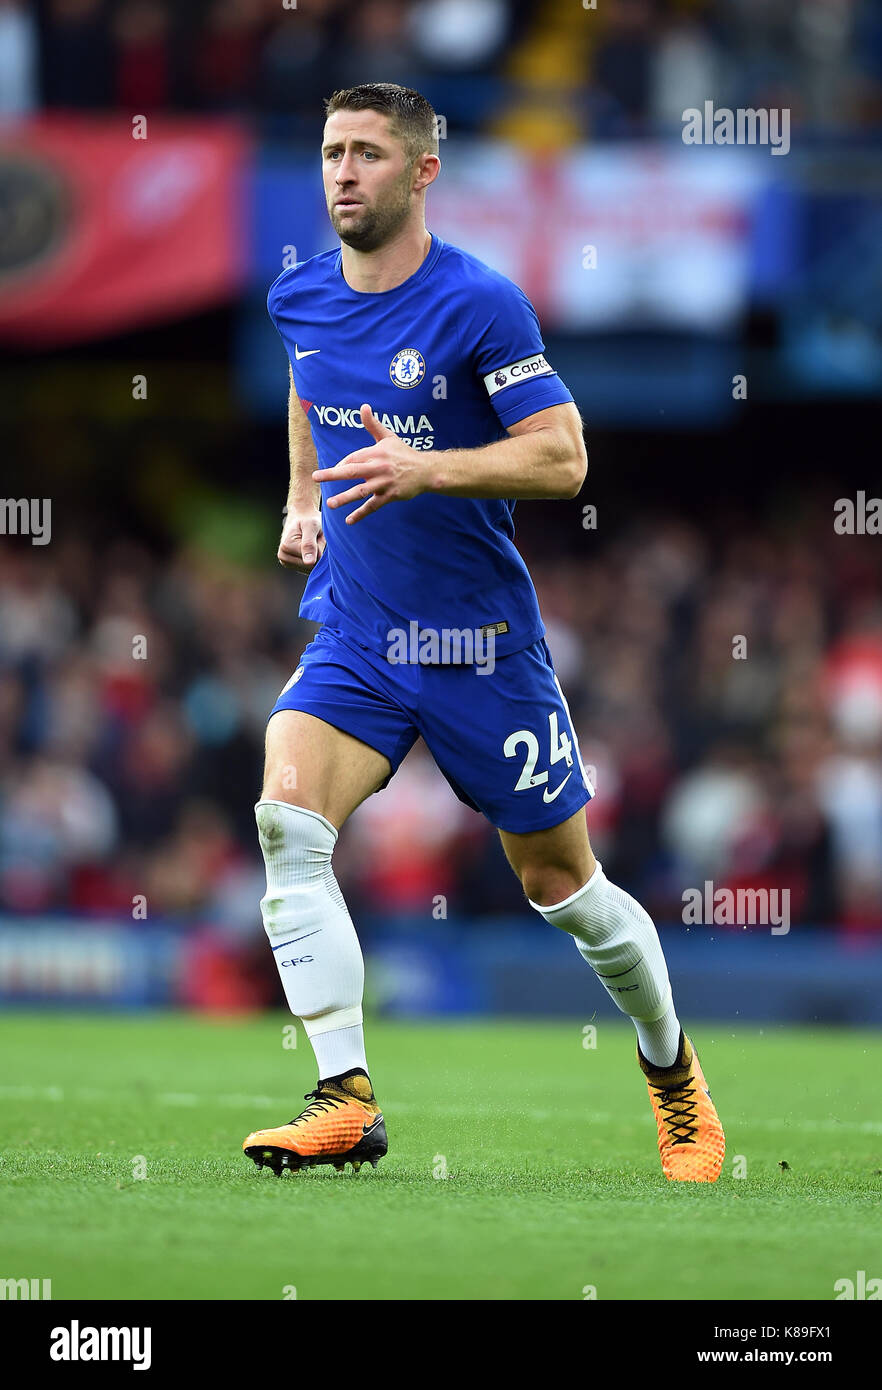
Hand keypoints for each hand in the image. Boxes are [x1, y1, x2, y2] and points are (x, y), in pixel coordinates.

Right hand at [278, 509, 324, 572]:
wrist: (303, 517)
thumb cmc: (309, 520)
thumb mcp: (311, 526)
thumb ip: (309, 544)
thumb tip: (309, 562)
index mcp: (286, 547)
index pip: (312, 560)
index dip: (320, 548)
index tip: (315, 535)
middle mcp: (283, 558)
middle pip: (311, 567)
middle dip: (318, 553)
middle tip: (315, 539)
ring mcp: (287, 563)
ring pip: (311, 569)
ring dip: (317, 556)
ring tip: (312, 543)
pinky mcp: (293, 566)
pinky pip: (309, 569)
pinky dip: (314, 560)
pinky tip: (310, 550)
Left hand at [313, 404, 429, 523]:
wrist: (427, 471)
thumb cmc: (404, 453)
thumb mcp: (388, 437)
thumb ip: (373, 424)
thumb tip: (363, 406)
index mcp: (376, 452)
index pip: (353, 458)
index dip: (341, 464)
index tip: (335, 470)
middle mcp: (378, 467)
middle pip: (352, 471)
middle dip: (333, 474)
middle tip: (316, 477)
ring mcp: (384, 483)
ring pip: (361, 491)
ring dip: (345, 497)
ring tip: (330, 504)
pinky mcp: (390, 495)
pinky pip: (373, 506)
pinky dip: (361, 513)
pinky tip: (349, 520)